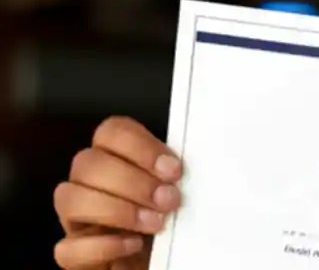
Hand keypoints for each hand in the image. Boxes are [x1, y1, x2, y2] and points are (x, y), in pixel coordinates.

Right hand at [52, 116, 183, 268]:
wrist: (164, 257)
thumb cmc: (170, 217)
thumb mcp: (175, 188)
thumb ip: (172, 174)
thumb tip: (181, 168)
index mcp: (113, 158)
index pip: (111, 131)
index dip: (141, 146)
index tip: (173, 170)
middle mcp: (88, 183)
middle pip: (87, 163)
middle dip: (133, 181)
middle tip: (168, 199)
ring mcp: (74, 218)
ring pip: (69, 198)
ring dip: (117, 210)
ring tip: (155, 222)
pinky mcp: (72, 255)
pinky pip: (67, 248)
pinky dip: (103, 246)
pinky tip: (133, 245)